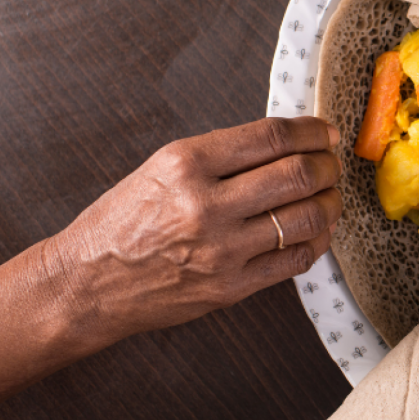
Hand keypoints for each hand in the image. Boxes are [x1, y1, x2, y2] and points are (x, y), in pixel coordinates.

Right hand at [45, 117, 343, 342]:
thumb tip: (288, 141)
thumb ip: (222, 154)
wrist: (86, 284)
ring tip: (329, 195)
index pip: (272, 137)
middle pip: (298, 175)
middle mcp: (204, 205)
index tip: (326, 132)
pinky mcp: (231, 288)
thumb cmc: (124, 221)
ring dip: (331, 202)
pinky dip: (318, 240)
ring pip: (307, 218)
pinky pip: (297, 259)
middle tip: (332, 163)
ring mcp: (220, 250)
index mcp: (185, 164)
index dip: (312, 131)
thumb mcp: (161, 167)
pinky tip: (316, 230)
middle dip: (328, 165)